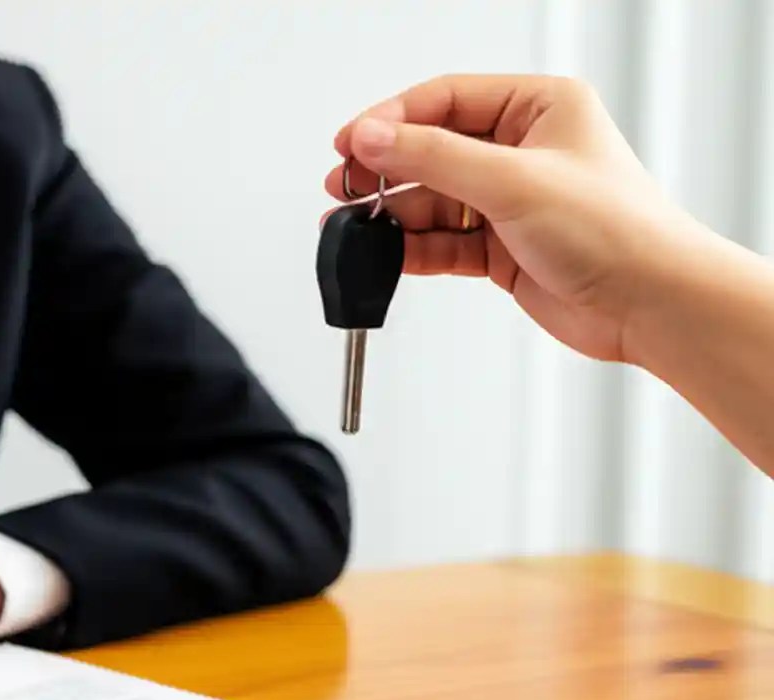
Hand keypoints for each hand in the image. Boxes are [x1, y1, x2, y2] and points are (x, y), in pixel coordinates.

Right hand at [325, 74, 716, 362]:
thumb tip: (372, 138)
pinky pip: (441, 241)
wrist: (652, 306)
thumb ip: (433, 157)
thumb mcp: (513, 179)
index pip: (445, 99)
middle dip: (385, 171)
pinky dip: (410, 247)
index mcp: (539, 107)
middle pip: (431, 150)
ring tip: (351, 225)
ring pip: (431, 199)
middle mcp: (522, 150)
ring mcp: (509, 201)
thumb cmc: (618, 231)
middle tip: (343, 186)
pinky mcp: (500, 247)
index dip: (391, 119)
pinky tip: (383, 252)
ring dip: (391, 214)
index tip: (351, 142)